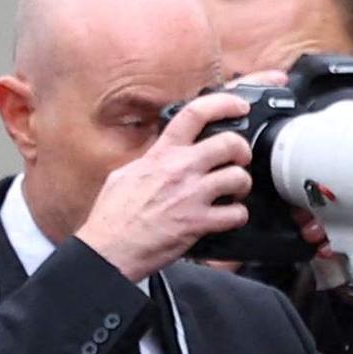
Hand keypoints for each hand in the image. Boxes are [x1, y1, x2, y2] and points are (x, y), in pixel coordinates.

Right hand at [74, 83, 257, 282]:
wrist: (110, 248)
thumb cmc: (114, 216)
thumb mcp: (126, 173)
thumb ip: (151, 160)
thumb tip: (161, 153)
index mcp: (162, 153)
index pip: (195, 114)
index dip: (224, 104)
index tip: (238, 107)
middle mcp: (180, 169)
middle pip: (230, 144)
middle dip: (242, 150)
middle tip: (239, 160)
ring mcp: (191, 195)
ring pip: (239, 178)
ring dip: (242, 185)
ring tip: (234, 192)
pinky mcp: (198, 222)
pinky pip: (236, 214)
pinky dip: (238, 216)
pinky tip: (228, 217)